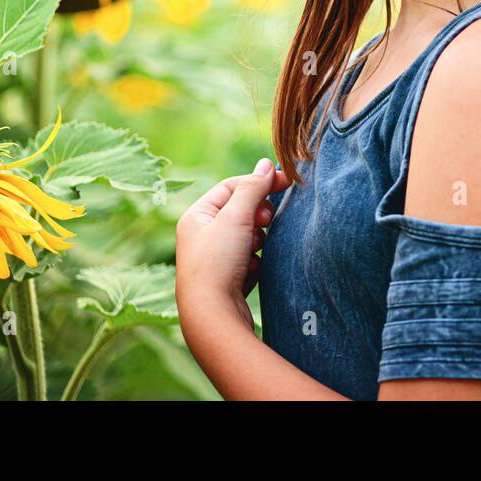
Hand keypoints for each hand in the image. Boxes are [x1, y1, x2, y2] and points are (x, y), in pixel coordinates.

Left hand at [176, 158, 291, 332]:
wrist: (212, 316)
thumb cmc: (217, 263)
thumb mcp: (235, 217)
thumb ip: (253, 188)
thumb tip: (265, 164)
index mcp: (196, 216)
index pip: (231, 186)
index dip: (257, 182)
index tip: (284, 181)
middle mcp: (201, 236)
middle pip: (240, 210)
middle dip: (257, 214)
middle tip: (265, 221)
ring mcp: (214, 259)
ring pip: (248, 235)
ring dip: (257, 239)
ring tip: (255, 249)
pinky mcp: (227, 279)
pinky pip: (250, 259)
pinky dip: (256, 260)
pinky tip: (253, 270)